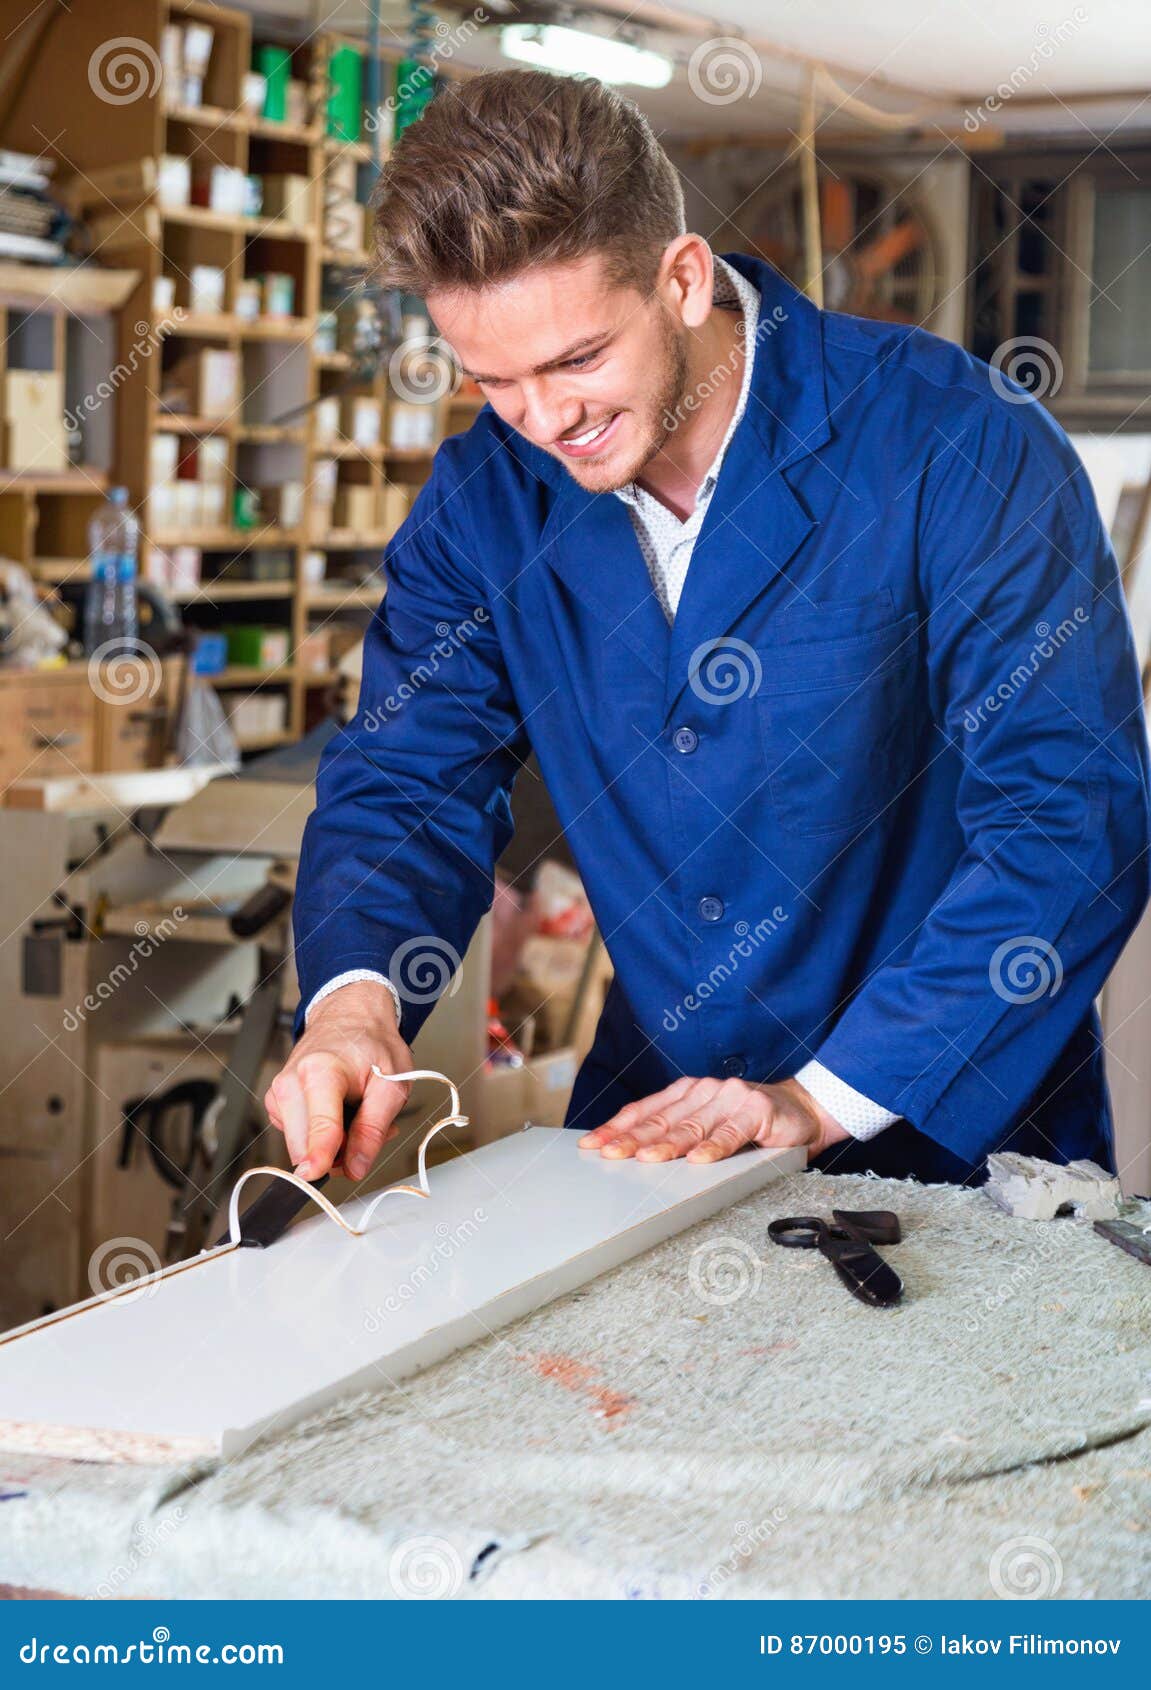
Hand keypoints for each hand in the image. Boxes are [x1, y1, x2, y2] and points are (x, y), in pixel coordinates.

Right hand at [264, 981, 413, 1181]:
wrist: (349, 1018)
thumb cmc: (371, 1045)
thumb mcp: (392, 1085)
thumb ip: (374, 1129)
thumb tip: (356, 1167)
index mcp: (321, 1073)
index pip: (319, 1125)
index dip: (321, 1156)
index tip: (316, 1175)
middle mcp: (291, 1084)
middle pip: (305, 1146)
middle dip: (338, 1153)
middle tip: (368, 1128)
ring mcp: (278, 1095)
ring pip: (301, 1148)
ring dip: (332, 1145)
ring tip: (355, 1114)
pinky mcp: (276, 1104)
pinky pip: (298, 1138)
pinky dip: (321, 1136)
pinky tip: (338, 1113)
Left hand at [578, 1075, 848, 1163]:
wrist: (802, 1111)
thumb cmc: (750, 1123)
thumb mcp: (708, 1125)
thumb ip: (679, 1133)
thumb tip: (635, 1155)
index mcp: (689, 1092)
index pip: (646, 1110)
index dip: (618, 1127)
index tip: (593, 1144)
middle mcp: (706, 1090)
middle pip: (663, 1119)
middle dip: (632, 1138)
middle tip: (609, 1153)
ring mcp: (731, 1097)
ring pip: (693, 1125)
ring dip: (666, 1144)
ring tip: (644, 1159)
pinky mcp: (756, 1109)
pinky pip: (731, 1133)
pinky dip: (713, 1148)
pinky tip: (697, 1161)